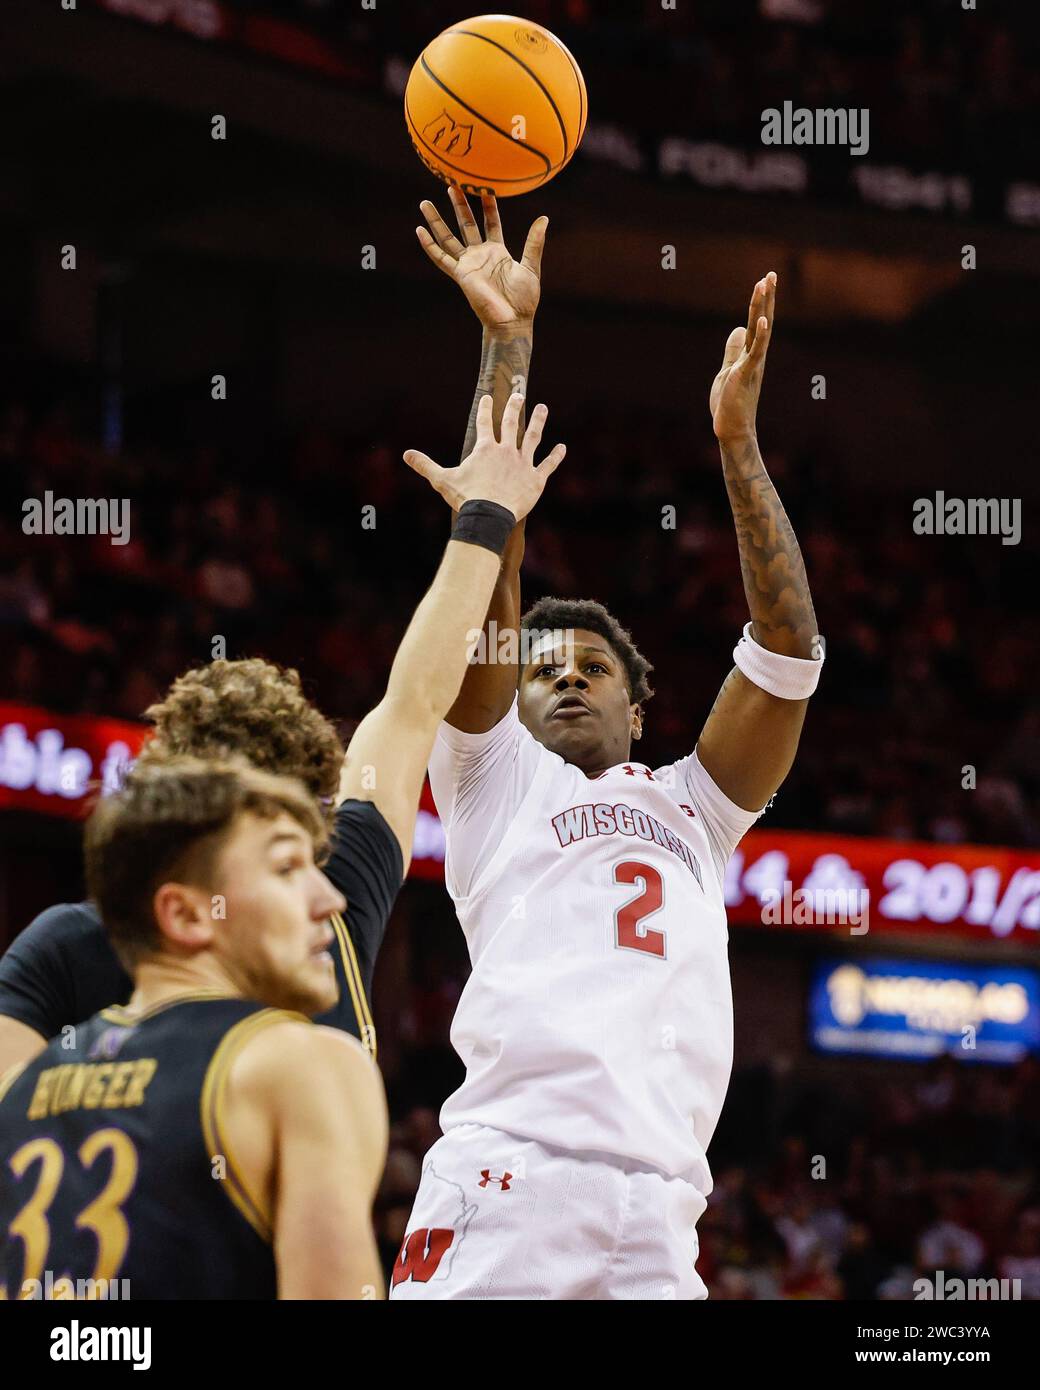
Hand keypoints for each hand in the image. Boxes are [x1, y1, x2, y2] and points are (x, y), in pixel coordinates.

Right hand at [404, 393, 563, 520]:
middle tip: (519, 394)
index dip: (485, 408)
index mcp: (485, 449)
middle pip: (511, 424)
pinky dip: (556, 456)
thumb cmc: (466, 498)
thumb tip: (406, 454)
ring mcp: (523, 463)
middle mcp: (506, 451)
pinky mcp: (536, 479)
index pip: (483, 423)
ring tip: (543, 408)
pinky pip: (548, 465)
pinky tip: (562, 447)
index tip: (488, 396)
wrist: (489, 515)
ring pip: (533, 437)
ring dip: (538, 421)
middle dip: (514, 407)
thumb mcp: (442, 480)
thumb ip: (425, 465)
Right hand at [416, 188, 546, 333]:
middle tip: (450, 183)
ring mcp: (468, 264)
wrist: (512, 320)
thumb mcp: (531, 266)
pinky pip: (441, 259)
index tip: (485, 188)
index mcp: (497, 251)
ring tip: (425, 203)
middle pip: (466, 224)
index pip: (490, 223)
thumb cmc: (524, 298)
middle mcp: (480, 255)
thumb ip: (534, 243)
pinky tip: (419, 231)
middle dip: (459, 205)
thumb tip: (544, 219)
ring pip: (448, 238)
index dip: (488, 206)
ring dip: (437, 221)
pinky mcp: (460, 275)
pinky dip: (430, 246)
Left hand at [710, 271, 775, 444]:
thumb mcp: (729, 371)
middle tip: (771, 274)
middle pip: (763, 321)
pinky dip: (758, 336)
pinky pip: (754, 353)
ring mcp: (752, 365)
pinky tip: (760, 320)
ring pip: (760, 331)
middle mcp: (756, 357)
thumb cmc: (731, 404)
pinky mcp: (744, 375)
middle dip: (766, 298)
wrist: (732, 429)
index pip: (758, 323)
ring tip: (765, 285)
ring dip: (762, 307)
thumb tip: (738, 329)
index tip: (765, 280)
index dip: (761, 302)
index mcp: (752, 355)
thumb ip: (734, 351)